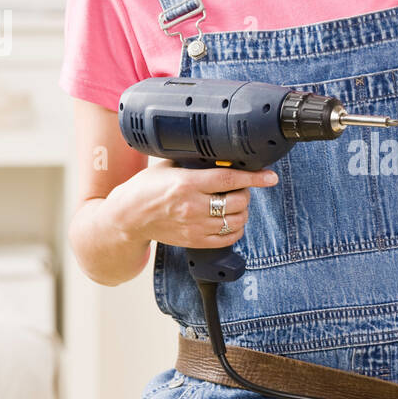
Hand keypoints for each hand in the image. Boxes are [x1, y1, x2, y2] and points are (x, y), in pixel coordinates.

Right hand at [108, 161, 279, 250]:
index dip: (254, 177)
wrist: (127, 218)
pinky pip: (228, 238)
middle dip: (246, 193)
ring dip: (242, 211)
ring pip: (237, 220)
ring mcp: (195, 226)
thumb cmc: (145, 189)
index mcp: (187, 183)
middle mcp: (193, 206)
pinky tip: (230, 220)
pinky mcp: (195, 241)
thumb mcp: (168, 167)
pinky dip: (236, 229)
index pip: (229, 179)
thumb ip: (193, 164)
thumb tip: (219, 156)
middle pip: (238, 201)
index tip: (270, 177)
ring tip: (234, 204)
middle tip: (240, 188)